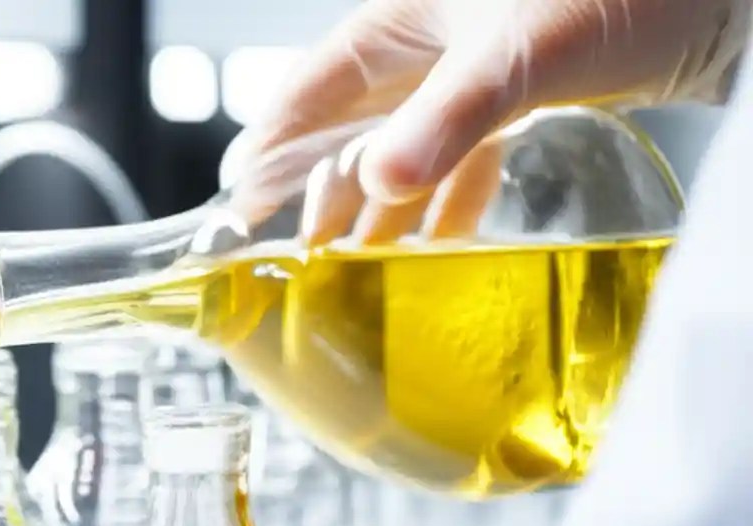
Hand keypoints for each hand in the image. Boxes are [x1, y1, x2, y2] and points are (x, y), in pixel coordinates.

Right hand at [231, 0, 748, 243]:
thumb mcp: (520, 53)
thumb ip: (448, 117)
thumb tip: (380, 183)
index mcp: (406, 20)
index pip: (315, 85)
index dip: (273, 140)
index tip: (239, 194)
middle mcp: (432, 47)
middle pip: (352, 127)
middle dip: (321, 188)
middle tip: (294, 247)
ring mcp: (475, 77)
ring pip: (406, 152)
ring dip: (380, 209)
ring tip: (354, 265)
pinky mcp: (521, 102)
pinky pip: (463, 164)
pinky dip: (445, 206)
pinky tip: (435, 249)